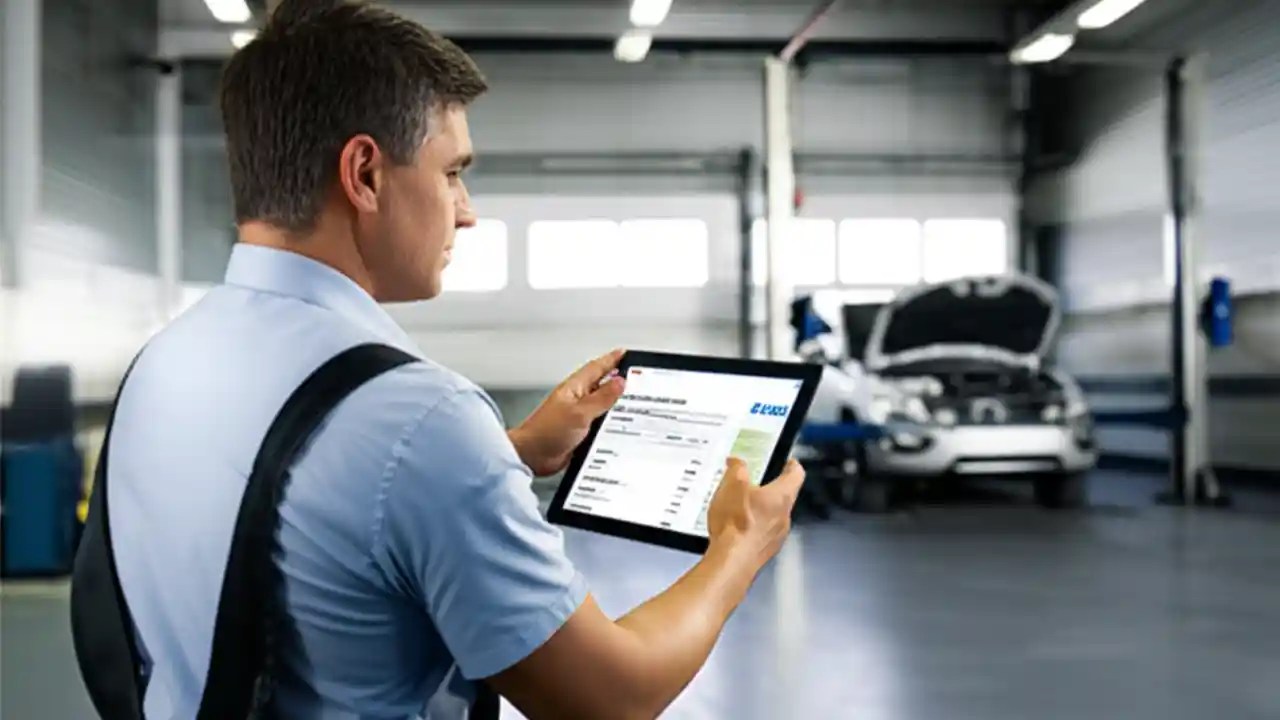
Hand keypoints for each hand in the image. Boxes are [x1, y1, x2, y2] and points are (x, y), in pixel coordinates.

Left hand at [509, 349, 626, 476]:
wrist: (531, 456)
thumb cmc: (546, 431)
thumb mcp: (580, 412)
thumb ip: (602, 397)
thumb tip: (620, 382)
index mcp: (574, 387)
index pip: (597, 367)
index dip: (612, 359)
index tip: (624, 353)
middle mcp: (576, 399)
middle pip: (600, 383)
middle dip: (616, 377)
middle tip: (631, 372)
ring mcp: (576, 415)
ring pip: (600, 403)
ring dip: (613, 400)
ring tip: (628, 396)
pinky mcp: (577, 431)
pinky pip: (597, 421)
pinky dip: (607, 421)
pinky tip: (615, 424)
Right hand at [706, 458, 804, 568]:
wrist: (731, 561)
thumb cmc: (737, 525)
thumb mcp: (732, 484)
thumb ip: (736, 468)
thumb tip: (736, 463)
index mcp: (782, 496)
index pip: (796, 474)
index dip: (792, 465)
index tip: (789, 461)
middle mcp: (784, 517)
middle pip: (783, 496)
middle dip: (769, 488)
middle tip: (755, 481)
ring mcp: (776, 536)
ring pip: (772, 517)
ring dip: (759, 510)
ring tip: (738, 506)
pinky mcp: (764, 551)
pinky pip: (761, 534)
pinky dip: (750, 528)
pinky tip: (733, 527)